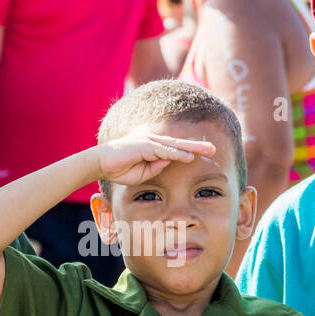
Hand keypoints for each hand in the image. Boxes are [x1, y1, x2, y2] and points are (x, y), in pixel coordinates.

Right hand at [94, 133, 214, 186]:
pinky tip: (188, 156)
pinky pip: (164, 150)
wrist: (100, 164)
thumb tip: (169, 163)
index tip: (206, 153)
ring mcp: (148, 142)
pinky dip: (177, 153)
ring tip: (207, 151)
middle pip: (180, 143)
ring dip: (192, 148)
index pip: (176, 147)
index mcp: (153, 148)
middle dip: (197, 146)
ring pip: (175, 145)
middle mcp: (153, 142)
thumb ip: (156, 167)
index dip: (191, 149)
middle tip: (214, 148)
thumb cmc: (120, 169)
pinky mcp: (143, 146)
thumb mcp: (143, 173)